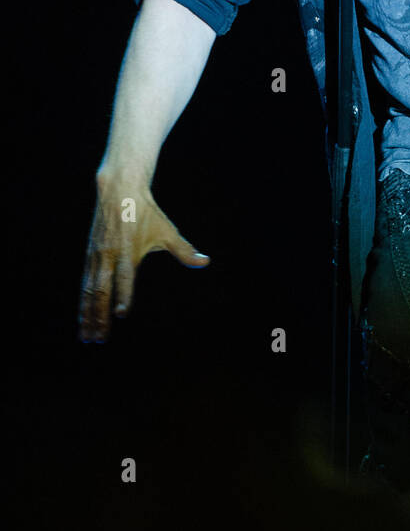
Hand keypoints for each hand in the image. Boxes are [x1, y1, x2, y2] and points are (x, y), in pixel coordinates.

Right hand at [78, 172, 209, 341]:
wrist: (119, 191)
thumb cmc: (146, 213)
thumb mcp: (167, 230)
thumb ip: (184, 250)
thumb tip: (205, 262)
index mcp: (129, 251)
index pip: (125, 278)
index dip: (123, 296)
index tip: (121, 315)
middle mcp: (109, 256)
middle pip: (102, 290)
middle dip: (101, 316)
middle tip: (100, 339)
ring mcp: (97, 257)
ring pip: (89, 291)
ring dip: (88, 315)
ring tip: (88, 337)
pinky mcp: (89, 257)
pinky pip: (84, 284)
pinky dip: (83, 303)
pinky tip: (83, 319)